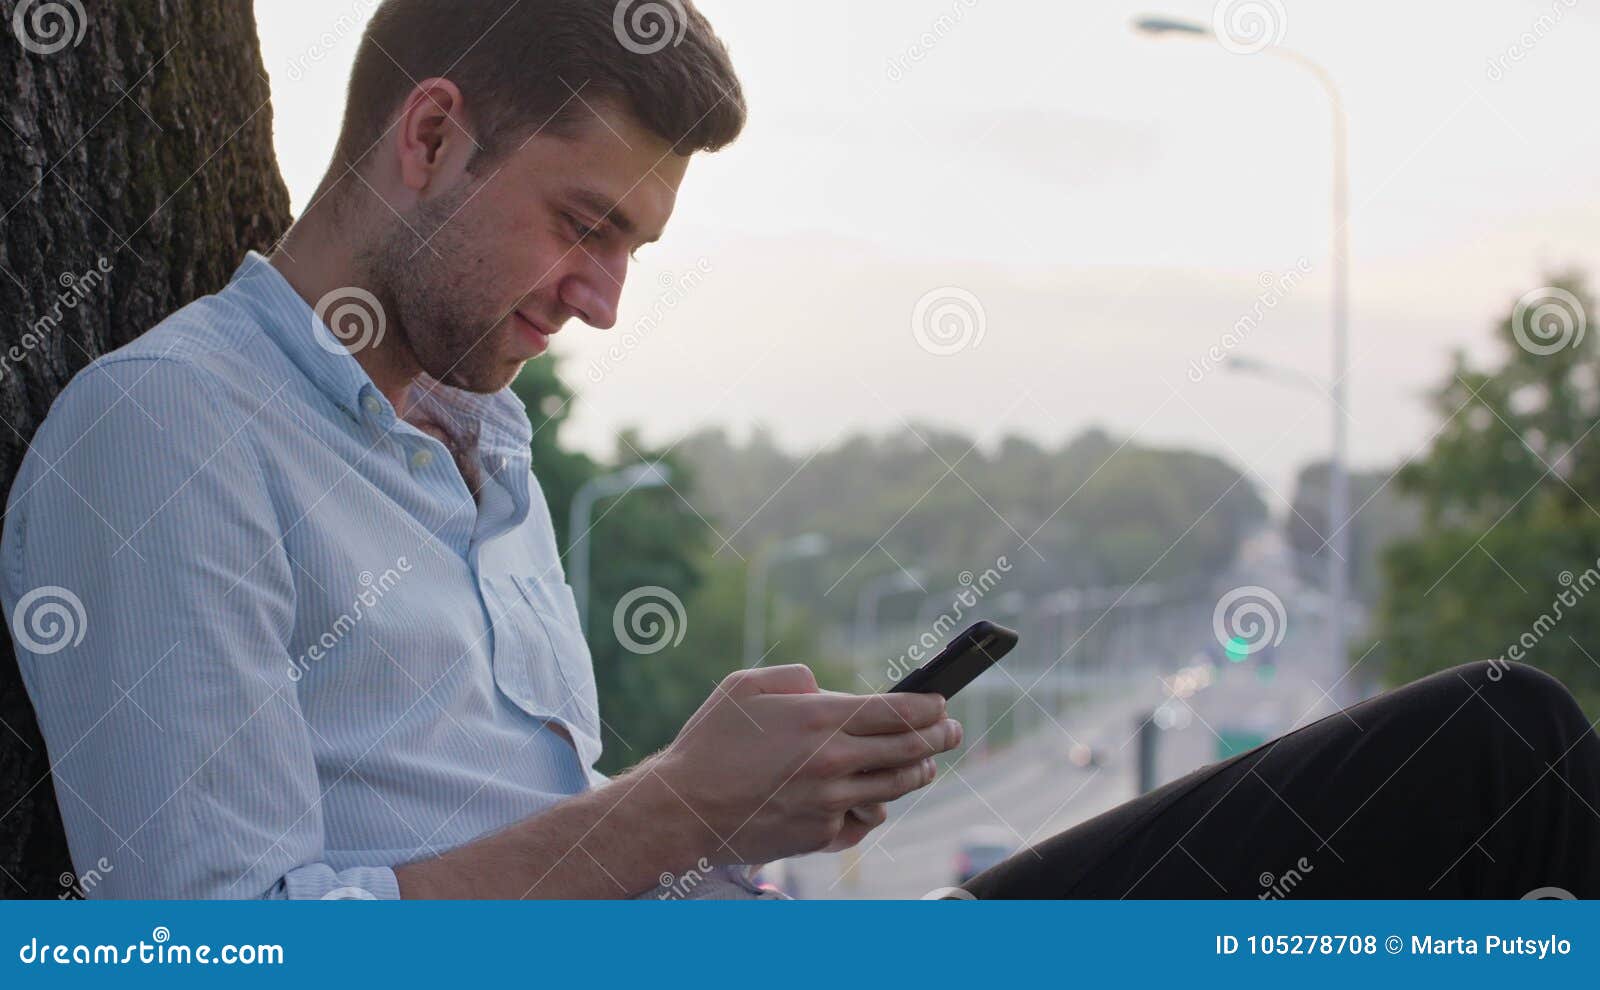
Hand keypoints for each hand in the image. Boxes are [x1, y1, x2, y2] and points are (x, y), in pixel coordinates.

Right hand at [651, 664, 961, 865]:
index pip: (899, 712)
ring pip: (896, 788)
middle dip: (940, 737)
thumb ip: (796, 678)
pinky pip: (864, 820)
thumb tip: (827, 689)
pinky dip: (872, 808)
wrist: (684, 811)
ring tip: (925, 764)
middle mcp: (833, 760)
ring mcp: (831, 802)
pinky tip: (872, 799)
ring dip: (918, 773)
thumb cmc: (709, 743)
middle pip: (910, 750)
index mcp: (819, 718)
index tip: (942, 704)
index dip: (931, 707)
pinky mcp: (822, 834)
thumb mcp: (745, 686)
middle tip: (952, 730)